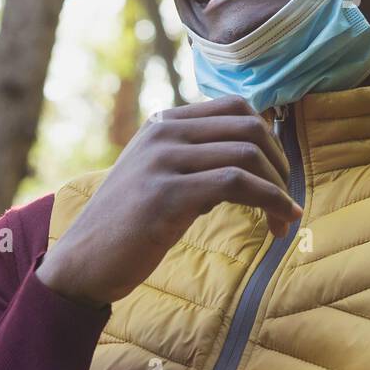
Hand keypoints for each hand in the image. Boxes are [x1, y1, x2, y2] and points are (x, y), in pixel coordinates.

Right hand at [36, 96, 300, 306]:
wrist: (82, 263)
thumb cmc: (127, 227)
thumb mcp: (160, 177)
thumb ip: (198, 161)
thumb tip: (253, 161)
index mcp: (163, 122)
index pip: (236, 107)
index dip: (270, 138)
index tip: (279, 174)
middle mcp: (163, 132)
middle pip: (250, 126)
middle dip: (280, 163)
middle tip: (287, 199)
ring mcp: (163, 160)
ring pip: (248, 153)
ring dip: (279, 188)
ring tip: (285, 219)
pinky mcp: (167, 193)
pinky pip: (238, 183)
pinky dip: (270, 201)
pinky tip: (279, 223)